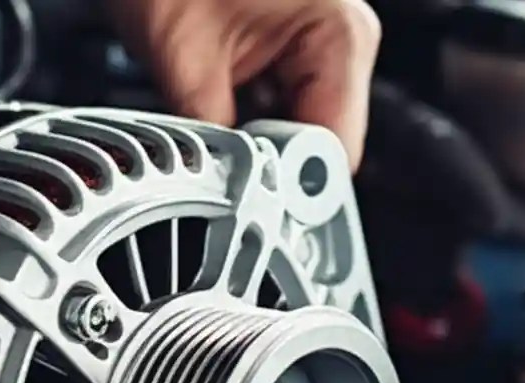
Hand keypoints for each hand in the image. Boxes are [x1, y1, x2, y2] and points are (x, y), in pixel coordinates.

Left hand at [109, 0, 380, 168]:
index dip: (291, 185)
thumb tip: (221, 186)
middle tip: (220, 173)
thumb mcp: (182, 54)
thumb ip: (211, 131)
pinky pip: (277, 109)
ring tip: (210, 134)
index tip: (253, 205)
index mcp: (340, 33)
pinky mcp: (290, 51)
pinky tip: (216, 118)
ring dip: (254, 146)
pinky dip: (246, 125)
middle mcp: (342, 40)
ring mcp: (319, 45)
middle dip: (269, 165)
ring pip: (295, 131)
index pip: (334, 146)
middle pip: (318, 142)